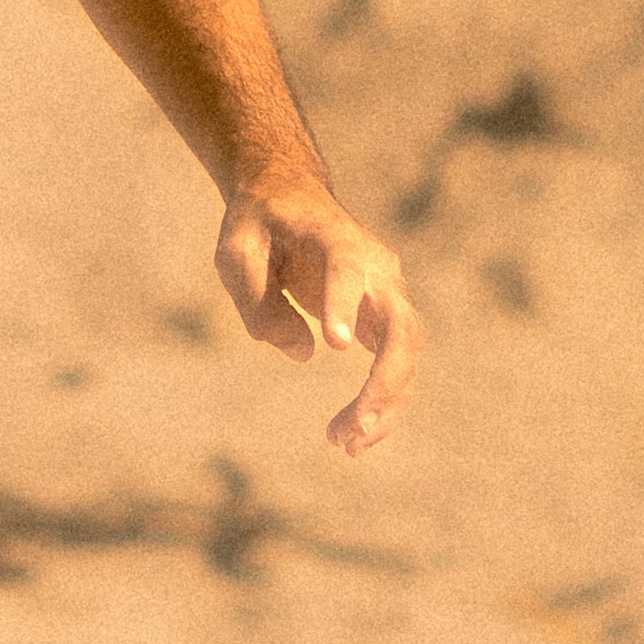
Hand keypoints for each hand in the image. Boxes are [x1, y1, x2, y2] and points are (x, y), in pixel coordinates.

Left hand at [215, 167, 419, 455]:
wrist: (290, 198)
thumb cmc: (258, 224)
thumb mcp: (236, 251)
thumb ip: (258, 300)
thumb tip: (302, 353)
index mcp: (336, 238)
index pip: (349, 269)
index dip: (343, 304)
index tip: (336, 345)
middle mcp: (377, 268)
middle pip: (402, 326)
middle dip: (384, 381)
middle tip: (352, 426)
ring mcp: (388, 294)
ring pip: (408, 354)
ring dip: (384, 404)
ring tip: (345, 445)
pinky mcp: (385, 320)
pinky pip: (397, 366)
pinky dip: (381, 404)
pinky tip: (351, 438)